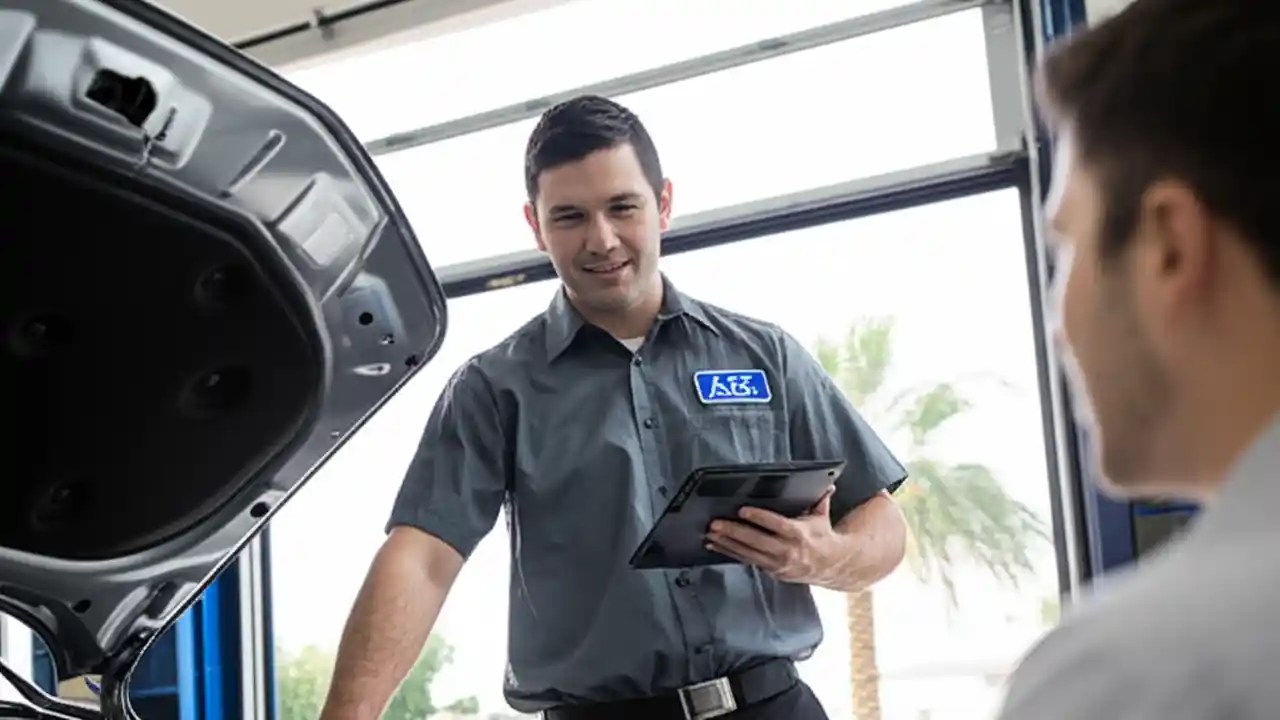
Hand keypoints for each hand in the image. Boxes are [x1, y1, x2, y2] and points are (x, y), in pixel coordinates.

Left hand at [704, 487, 842, 583]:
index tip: (743, 510)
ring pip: (748, 552)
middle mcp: (787, 550)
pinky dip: (730, 553)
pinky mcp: (771, 571)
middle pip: (756, 540)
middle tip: (716, 523)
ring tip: (711, 534)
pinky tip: (716, 546)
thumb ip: (820, 499)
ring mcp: (778, 563)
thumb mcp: (821, 516)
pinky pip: (746, 561)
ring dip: (727, 543)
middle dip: (734, 531)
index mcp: (798, 534)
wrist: (830, 565)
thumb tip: (827, 483)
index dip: (759, 517)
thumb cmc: (822, 537)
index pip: (776, 524)